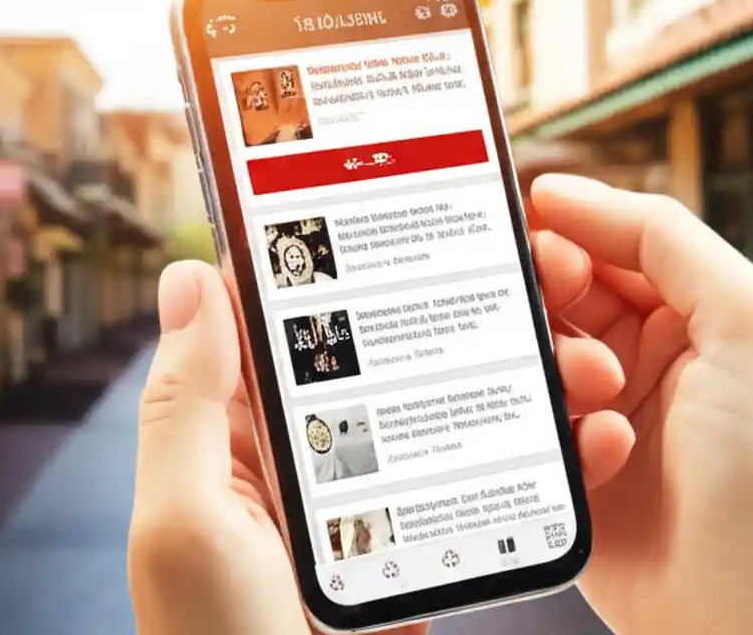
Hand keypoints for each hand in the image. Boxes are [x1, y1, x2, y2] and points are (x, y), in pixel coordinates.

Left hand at [128, 260, 635, 634]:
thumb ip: (186, 403)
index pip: (272, 325)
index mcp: (228, 443)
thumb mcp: (185, 521)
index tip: (390, 207)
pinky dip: (513, 458)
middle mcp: (292, 464)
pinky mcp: (405, 545)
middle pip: (366, 360)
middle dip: (438, 317)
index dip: (323, 261)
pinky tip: (568, 437)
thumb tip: (194, 278)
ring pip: (425, 415)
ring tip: (565, 355)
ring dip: (493, 382)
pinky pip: (457, 484)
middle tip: (519, 276)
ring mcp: (354, 505)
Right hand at [527, 175, 752, 634]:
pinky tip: (603, 453)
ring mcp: (594, 416)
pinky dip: (555, 433)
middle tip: (555, 320)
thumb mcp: (743, 318)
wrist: (735, 600)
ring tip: (600, 399)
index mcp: (682, 313)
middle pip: (556, 297)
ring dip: (555, 371)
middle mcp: (637, 358)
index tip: (533, 240)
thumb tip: (563, 192)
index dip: (566, 235)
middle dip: (550, 302)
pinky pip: (521, 425)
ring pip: (528, 359)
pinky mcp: (561, 469)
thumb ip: (663, 236)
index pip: (604, 245)